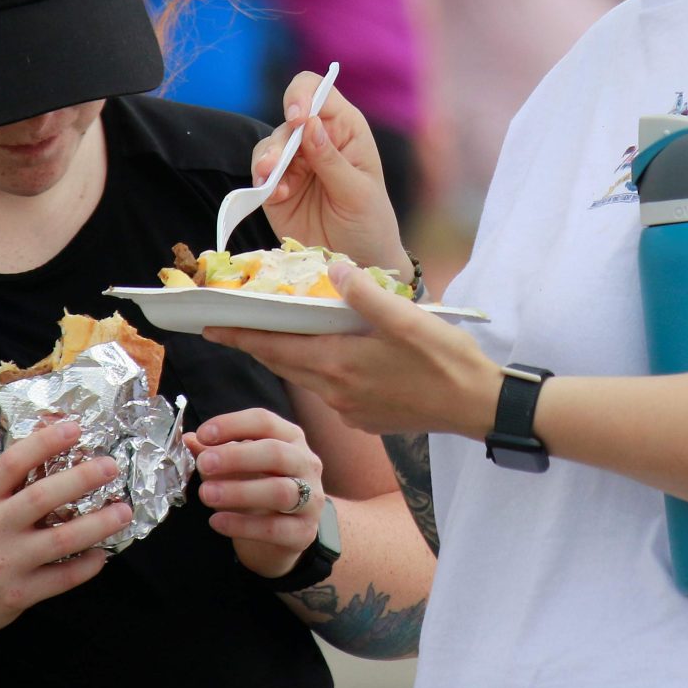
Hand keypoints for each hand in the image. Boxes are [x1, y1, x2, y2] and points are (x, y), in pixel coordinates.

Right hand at [0, 419, 131, 643]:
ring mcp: (6, 563)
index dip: (46, 442)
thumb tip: (47, 447)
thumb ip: (4, 484)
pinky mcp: (18, 594)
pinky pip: (62, 578)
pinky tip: (101, 554)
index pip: (13, 462)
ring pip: (62, 539)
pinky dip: (87, 565)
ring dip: (100, 523)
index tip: (75, 428)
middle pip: (43, 496)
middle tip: (111, 466)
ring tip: (123, 511)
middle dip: (83, 478)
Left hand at [186, 408, 326, 579]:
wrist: (282, 537)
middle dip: (236, 457)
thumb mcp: (237, 468)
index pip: (265, 421)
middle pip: (276, 453)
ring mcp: (311, 499)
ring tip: (206, 495)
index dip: (233, 424)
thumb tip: (188, 439)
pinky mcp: (304, 532)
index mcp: (290, 438)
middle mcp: (306, 464)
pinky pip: (275, 528)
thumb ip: (214, 453)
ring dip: (239, 492)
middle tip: (204, 464)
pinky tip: (216, 522)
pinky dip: (242, 525)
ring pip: (280, 491)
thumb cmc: (258, 491)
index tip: (203, 435)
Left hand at [206, 261, 500, 438]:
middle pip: (284, 363)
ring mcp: (352, 409)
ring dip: (286, 357)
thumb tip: (334, 269)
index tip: (209, 327)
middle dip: (254, 345)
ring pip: (307, 377)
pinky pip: (331, 391)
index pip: (276, 346)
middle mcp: (337, 391)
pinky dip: (318, 371)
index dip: (241, 336)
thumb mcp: (407, 318)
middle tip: (226, 330)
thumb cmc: (446, 361)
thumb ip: (366, 293)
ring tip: (272, 337)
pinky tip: (328, 358)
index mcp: (340, 364)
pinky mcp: (368, 418)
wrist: (478, 406)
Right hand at [253, 74, 405, 268]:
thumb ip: (331, 159)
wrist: (359, 260)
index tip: (296, 117)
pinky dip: (262, 181)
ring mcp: (294, 162)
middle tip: (275, 164)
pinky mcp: (276, 186)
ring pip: (269, 145)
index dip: (302, 96)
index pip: (317, 91)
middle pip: (286, 119)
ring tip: (270, 181)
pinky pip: (260, 173)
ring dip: (266, 160)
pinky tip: (273, 194)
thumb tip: (308, 123)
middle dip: (280, 140)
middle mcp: (315, 137)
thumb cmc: (369, 221)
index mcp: (344, 128)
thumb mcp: (357, 192)